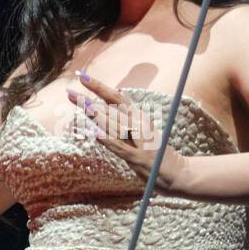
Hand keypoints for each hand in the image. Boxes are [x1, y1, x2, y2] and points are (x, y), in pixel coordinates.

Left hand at [65, 71, 192, 194]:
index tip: (80, 75)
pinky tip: (96, 134)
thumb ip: (122, 123)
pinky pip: (122, 149)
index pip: (116, 97)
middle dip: (89, 101)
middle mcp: (140, 125)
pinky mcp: (140, 159)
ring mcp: (141, 142)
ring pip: (116, 126)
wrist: (180, 174)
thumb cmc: (158, 154)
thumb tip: (100, 110)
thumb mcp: (140, 134)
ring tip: (83, 105)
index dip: (98, 86)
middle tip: (69, 92)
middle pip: (112, 109)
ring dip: (99, 116)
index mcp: (139, 118)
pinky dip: (109, 141)